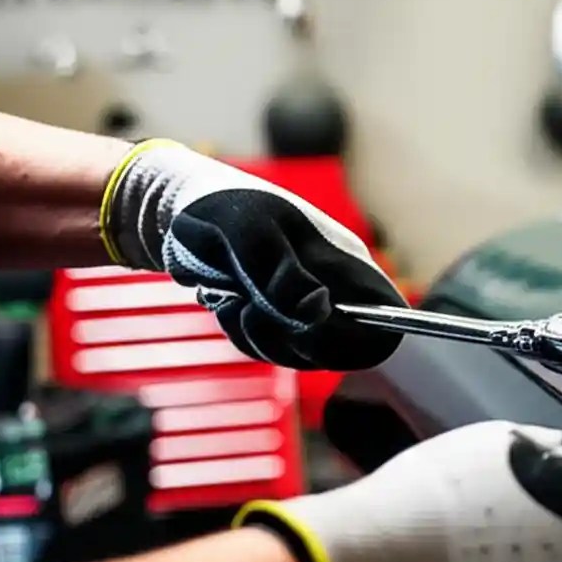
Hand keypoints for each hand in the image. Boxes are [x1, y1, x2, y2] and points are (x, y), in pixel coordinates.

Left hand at [101, 139, 407, 369]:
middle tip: (252, 307)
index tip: (309, 325)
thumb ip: (285, 276)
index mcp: (345, 260)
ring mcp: (305, 306)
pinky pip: (272, 350)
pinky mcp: (276, 319)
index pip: (386, 319)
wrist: (176, 209)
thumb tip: (319, 312)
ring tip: (232, 296)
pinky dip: (244, 336)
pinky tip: (227, 302)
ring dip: (261, 336)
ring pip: (302, 354)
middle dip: (293, 339)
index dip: (358, 337)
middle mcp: (334, 288)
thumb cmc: (218, 206)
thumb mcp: (250, 233)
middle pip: (340, 349)